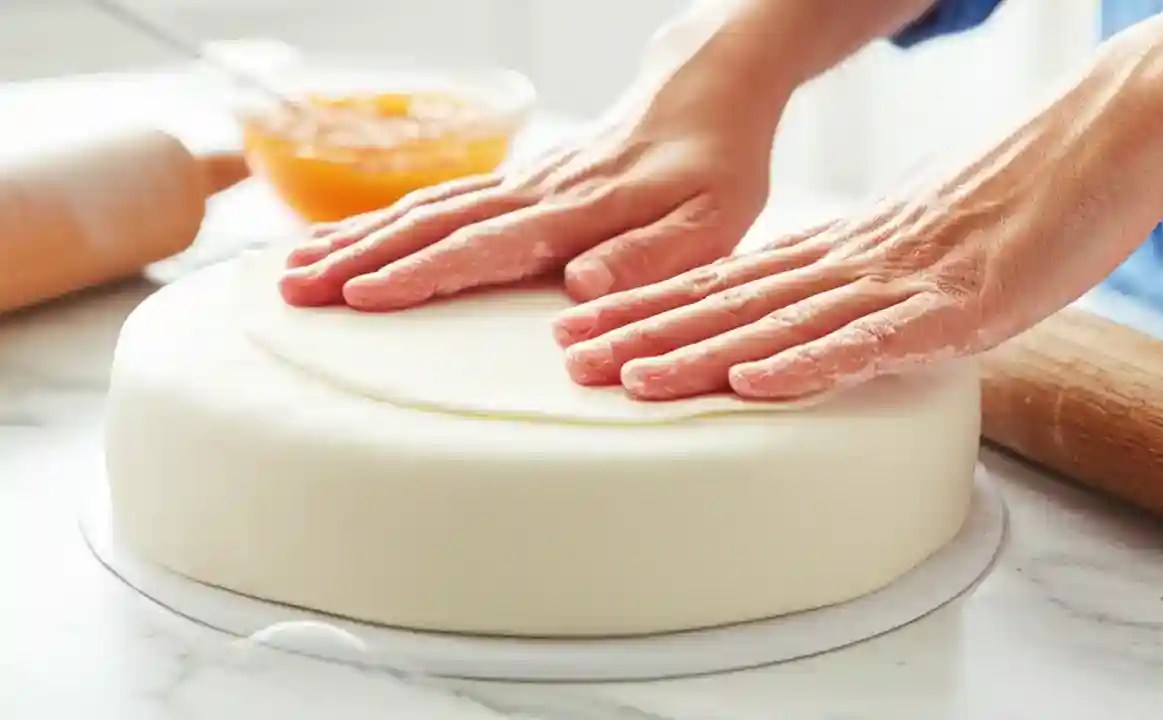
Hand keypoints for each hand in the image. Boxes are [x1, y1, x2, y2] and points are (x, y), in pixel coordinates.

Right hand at [278, 52, 782, 310]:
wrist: (709, 89)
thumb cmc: (717, 164)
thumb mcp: (712, 220)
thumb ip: (650, 256)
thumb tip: (581, 288)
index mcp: (580, 210)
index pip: (487, 246)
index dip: (423, 274)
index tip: (362, 298)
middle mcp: (536, 191)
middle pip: (433, 225)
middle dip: (359, 260)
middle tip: (291, 292)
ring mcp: (521, 180)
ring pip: (425, 208)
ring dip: (357, 238)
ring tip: (291, 268)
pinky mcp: (518, 178)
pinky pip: (441, 198)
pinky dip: (386, 219)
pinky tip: (349, 237)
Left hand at [552, 57, 1162, 399]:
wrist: (1101, 135)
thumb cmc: (1015, 195)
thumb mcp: (916, 245)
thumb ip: (859, 282)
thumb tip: (812, 316)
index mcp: (839, 251)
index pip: (726, 283)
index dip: (651, 308)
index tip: (587, 330)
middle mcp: (851, 264)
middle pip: (731, 303)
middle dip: (646, 335)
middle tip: (570, 360)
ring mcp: (900, 283)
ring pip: (781, 324)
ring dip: (702, 353)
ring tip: (631, 378)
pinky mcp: (957, 304)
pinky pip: (872, 340)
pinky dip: (810, 363)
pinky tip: (755, 381)